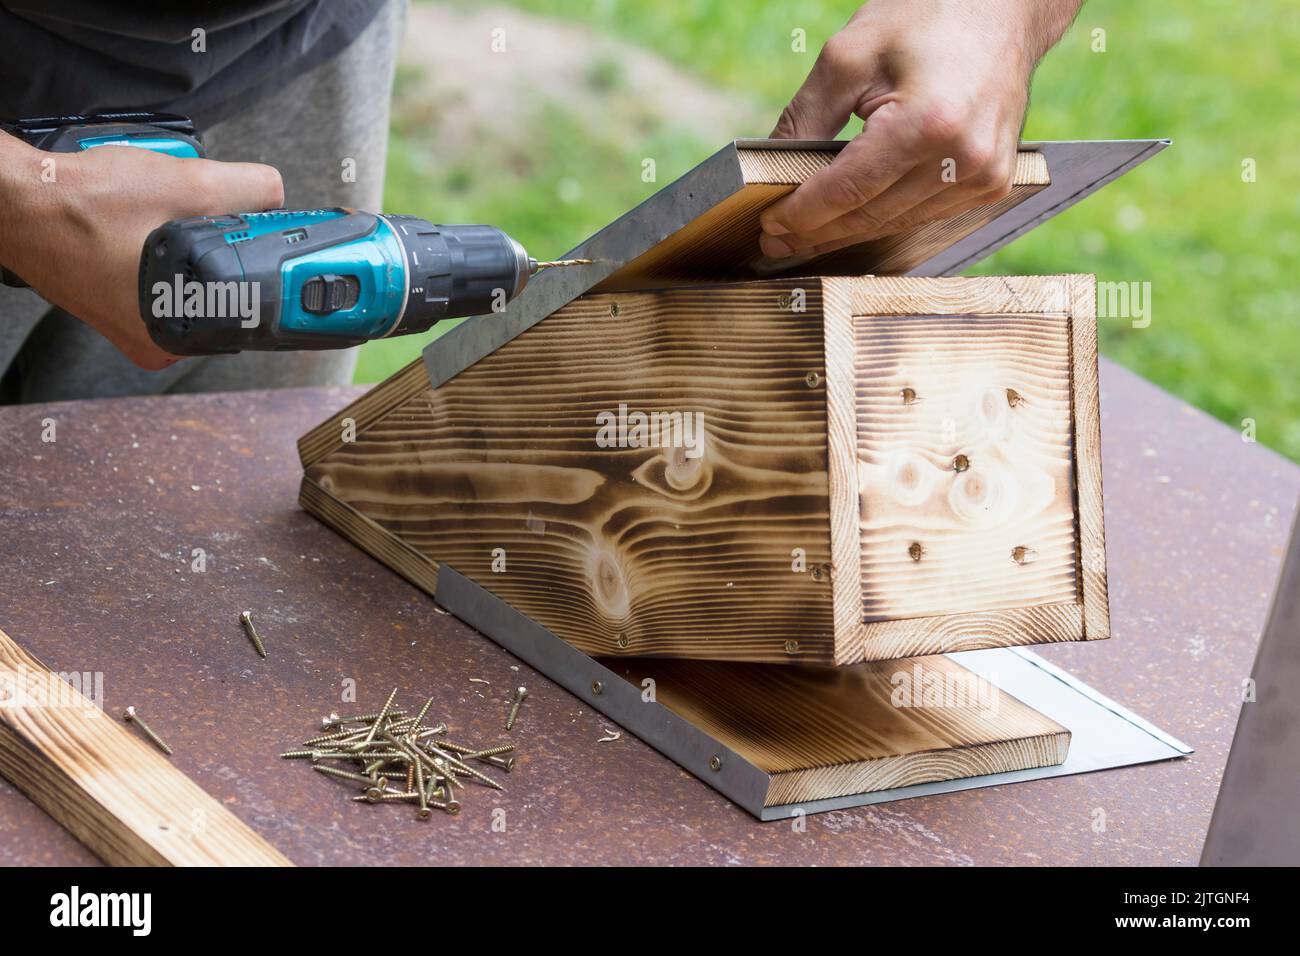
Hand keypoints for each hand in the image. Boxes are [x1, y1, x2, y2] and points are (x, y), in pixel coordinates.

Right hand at [0, 136, 282, 368]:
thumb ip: (250, 190)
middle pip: (227, 292)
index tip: (261, 234)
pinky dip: (164, 253)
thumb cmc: (88, 203)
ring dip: (192, 247)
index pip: (255, 302)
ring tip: (159, 217)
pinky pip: (162, 281)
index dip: (263, 261)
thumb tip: (279, 197)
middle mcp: (162, 346)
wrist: (19, 204)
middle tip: (192, 215)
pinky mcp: (117, 311)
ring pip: (194, 283)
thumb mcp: (189, 184)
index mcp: (186, 337)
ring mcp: (136, 331)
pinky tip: (144, 227)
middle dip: (224, 249)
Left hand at [761, 0, 1080, 259]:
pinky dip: (886, 220)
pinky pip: (925, 216)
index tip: (769, 227)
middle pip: (870, 216)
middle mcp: (964, 159)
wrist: (1003, 8)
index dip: (802, 215)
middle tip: (776, 242)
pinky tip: (852, 221)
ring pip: (896, 225)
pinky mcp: (994, 184)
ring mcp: (985, 177)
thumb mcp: (848, 56)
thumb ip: (805, 118)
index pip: (848, 191)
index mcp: (927, 123)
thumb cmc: (925, 17)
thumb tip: (769, 170)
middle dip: (817, 232)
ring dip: (847, 233)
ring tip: (806, 235)